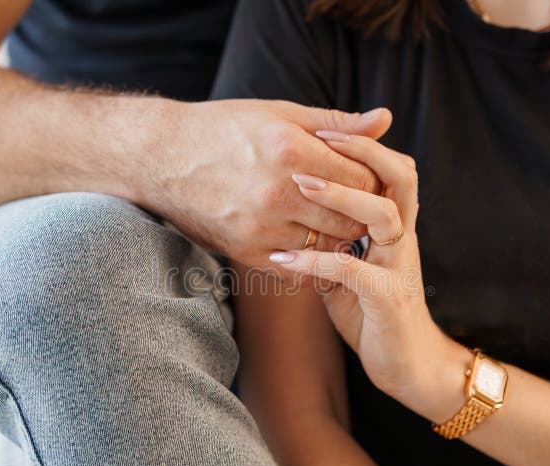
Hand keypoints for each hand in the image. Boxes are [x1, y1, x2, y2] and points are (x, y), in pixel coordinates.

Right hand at [128, 99, 391, 267]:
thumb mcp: (280, 114)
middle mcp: (279, 193)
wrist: (163, 159)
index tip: (367, 179)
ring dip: (340, 236)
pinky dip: (312, 256)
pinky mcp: (248, 252)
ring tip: (335, 221)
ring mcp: (262, 227)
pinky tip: (309, 238)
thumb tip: (386, 119)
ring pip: (331, 245)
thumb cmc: (225, 129)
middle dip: (362, 212)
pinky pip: (301, 266)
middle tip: (359, 205)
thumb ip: (336, 123)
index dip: (373, 180)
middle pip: (353, 217)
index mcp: (291, 151)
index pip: (363, 178)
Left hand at [269, 132, 467, 420]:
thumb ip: (336, 236)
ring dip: (341, 195)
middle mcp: (404, 239)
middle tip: (316, 138)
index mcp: (397, 226)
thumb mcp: (353, 266)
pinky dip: (314, 260)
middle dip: (361, 153)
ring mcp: (399, 266)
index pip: (392, 169)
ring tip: (299, 185)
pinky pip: (351, 270)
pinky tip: (283, 257)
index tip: (320, 128)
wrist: (409, 364)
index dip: (362, 144)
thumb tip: (298, 210)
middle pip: (400, 178)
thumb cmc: (374, 312)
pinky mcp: (387, 298)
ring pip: (382, 215)